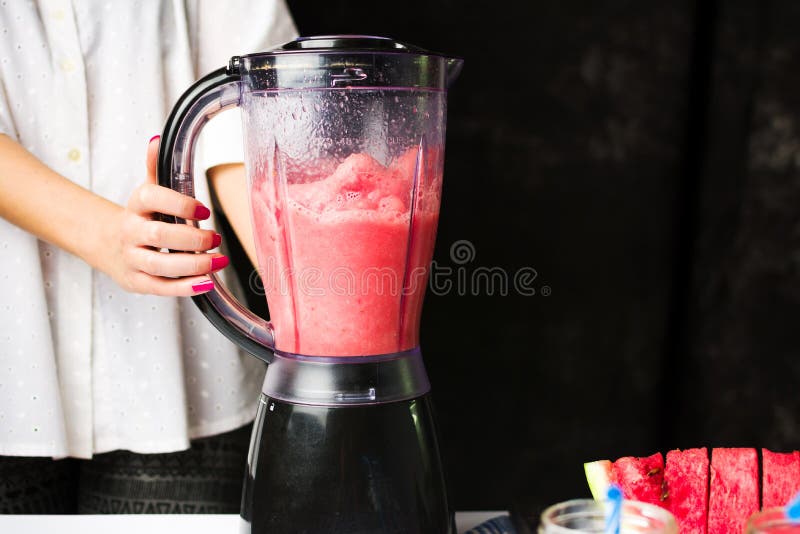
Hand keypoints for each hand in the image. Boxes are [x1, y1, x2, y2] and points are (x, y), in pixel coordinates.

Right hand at [101, 136, 227, 295]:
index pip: (151, 197)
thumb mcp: (147, 191)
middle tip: (215, 238)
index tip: (204, 209)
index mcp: (135, 205)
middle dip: (191, 238)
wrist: (108, 245)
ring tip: (218, 260)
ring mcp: (132, 258)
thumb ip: (155, 167)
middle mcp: (130, 232)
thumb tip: (158, 139)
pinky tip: (207, 282)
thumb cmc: (141, 218)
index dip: (179, 202)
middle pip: (158, 234)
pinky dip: (185, 287)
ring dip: (193, 264)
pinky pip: (161, 287)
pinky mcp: (136, 281)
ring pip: (160, 264)